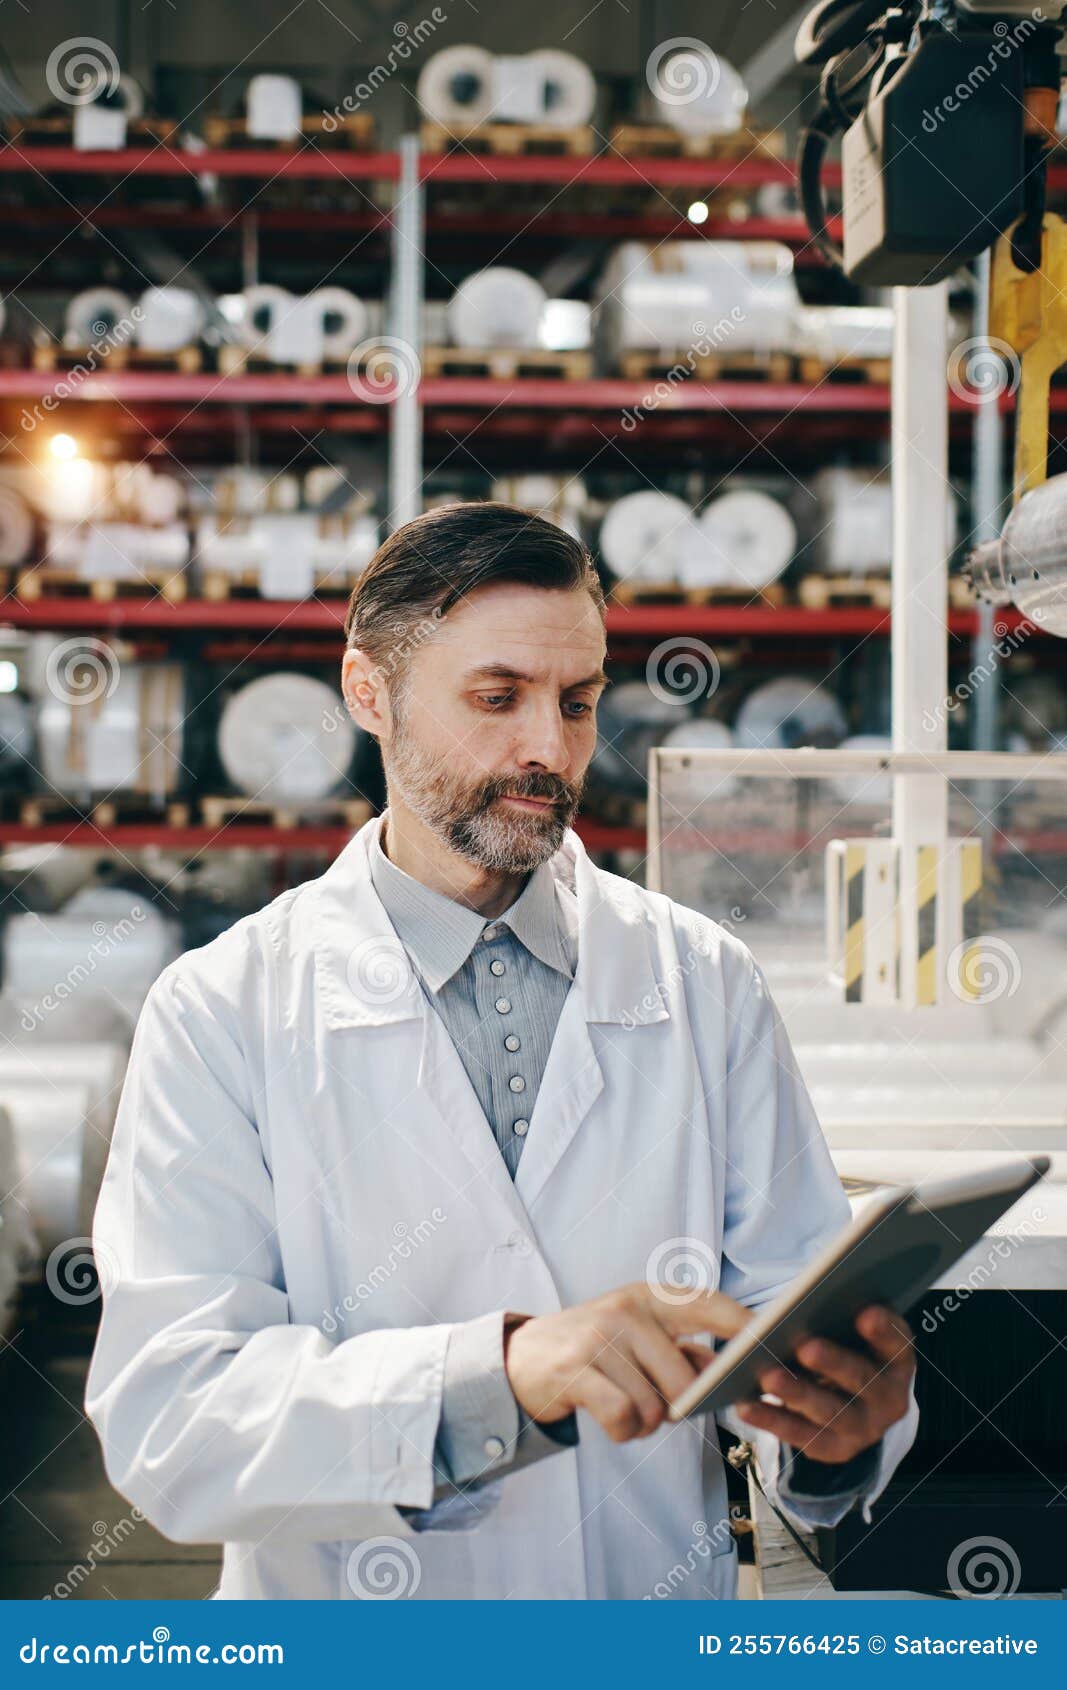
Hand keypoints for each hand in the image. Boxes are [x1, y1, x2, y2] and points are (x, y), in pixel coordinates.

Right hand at [503, 1281, 750, 1443]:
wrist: (523, 1358)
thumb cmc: (597, 1348)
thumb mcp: (638, 1333)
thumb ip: (682, 1346)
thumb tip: (735, 1369)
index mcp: (649, 1296)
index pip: (709, 1306)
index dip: (744, 1327)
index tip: (775, 1348)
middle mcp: (626, 1310)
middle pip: (687, 1376)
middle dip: (681, 1404)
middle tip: (661, 1404)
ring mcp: (599, 1338)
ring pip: (655, 1405)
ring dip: (647, 1422)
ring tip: (628, 1407)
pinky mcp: (575, 1371)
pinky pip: (625, 1420)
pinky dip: (624, 1432)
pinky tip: (610, 1417)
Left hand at [734, 1304, 914, 1464]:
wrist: (846, 1396)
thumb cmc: (840, 1345)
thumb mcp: (842, 1327)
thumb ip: (822, 1313)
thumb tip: (787, 1306)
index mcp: (896, 1360)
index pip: (897, 1343)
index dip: (884, 1330)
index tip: (864, 1313)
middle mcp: (888, 1398)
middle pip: (863, 1379)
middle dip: (834, 1362)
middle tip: (805, 1346)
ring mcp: (864, 1428)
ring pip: (830, 1412)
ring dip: (798, 1393)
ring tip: (767, 1375)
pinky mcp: (835, 1449)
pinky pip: (802, 1436)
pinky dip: (772, 1420)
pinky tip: (746, 1405)